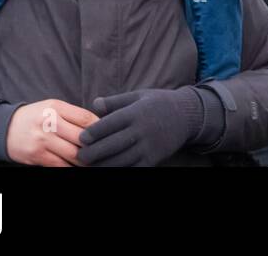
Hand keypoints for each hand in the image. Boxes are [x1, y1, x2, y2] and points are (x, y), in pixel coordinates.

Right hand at [5, 99, 98, 166]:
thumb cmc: (36, 117)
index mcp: (56, 107)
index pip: (85, 118)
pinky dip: (70, 167)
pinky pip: (60, 165)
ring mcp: (42, 140)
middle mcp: (49, 123)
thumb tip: (100, 125)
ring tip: (94, 159)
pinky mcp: (36, 156)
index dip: (101, 127)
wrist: (5, 129)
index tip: (109, 133)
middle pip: (82, 137)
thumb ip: (73, 115)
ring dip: (85, 159)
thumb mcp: (53, 108)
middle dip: (94, 145)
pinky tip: (77, 165)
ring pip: (73, 154)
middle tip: (104, 150)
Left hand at [78, 87, 210, 166]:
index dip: (93, 133)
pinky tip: (108, 169)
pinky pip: (133, 168)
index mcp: (137, 112)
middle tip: (80, 156)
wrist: (187, 116)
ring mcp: (149, 146)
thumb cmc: (159, 103)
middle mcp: (143, 130)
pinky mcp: (154, 159)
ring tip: (91, 165)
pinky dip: (119, 170)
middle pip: (112, 145)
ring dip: (102, 165)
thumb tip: (93, 104)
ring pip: (121, 161)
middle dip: (93, 153)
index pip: (110, 124)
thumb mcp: (138, 96)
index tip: (81, 138)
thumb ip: (115, 102)